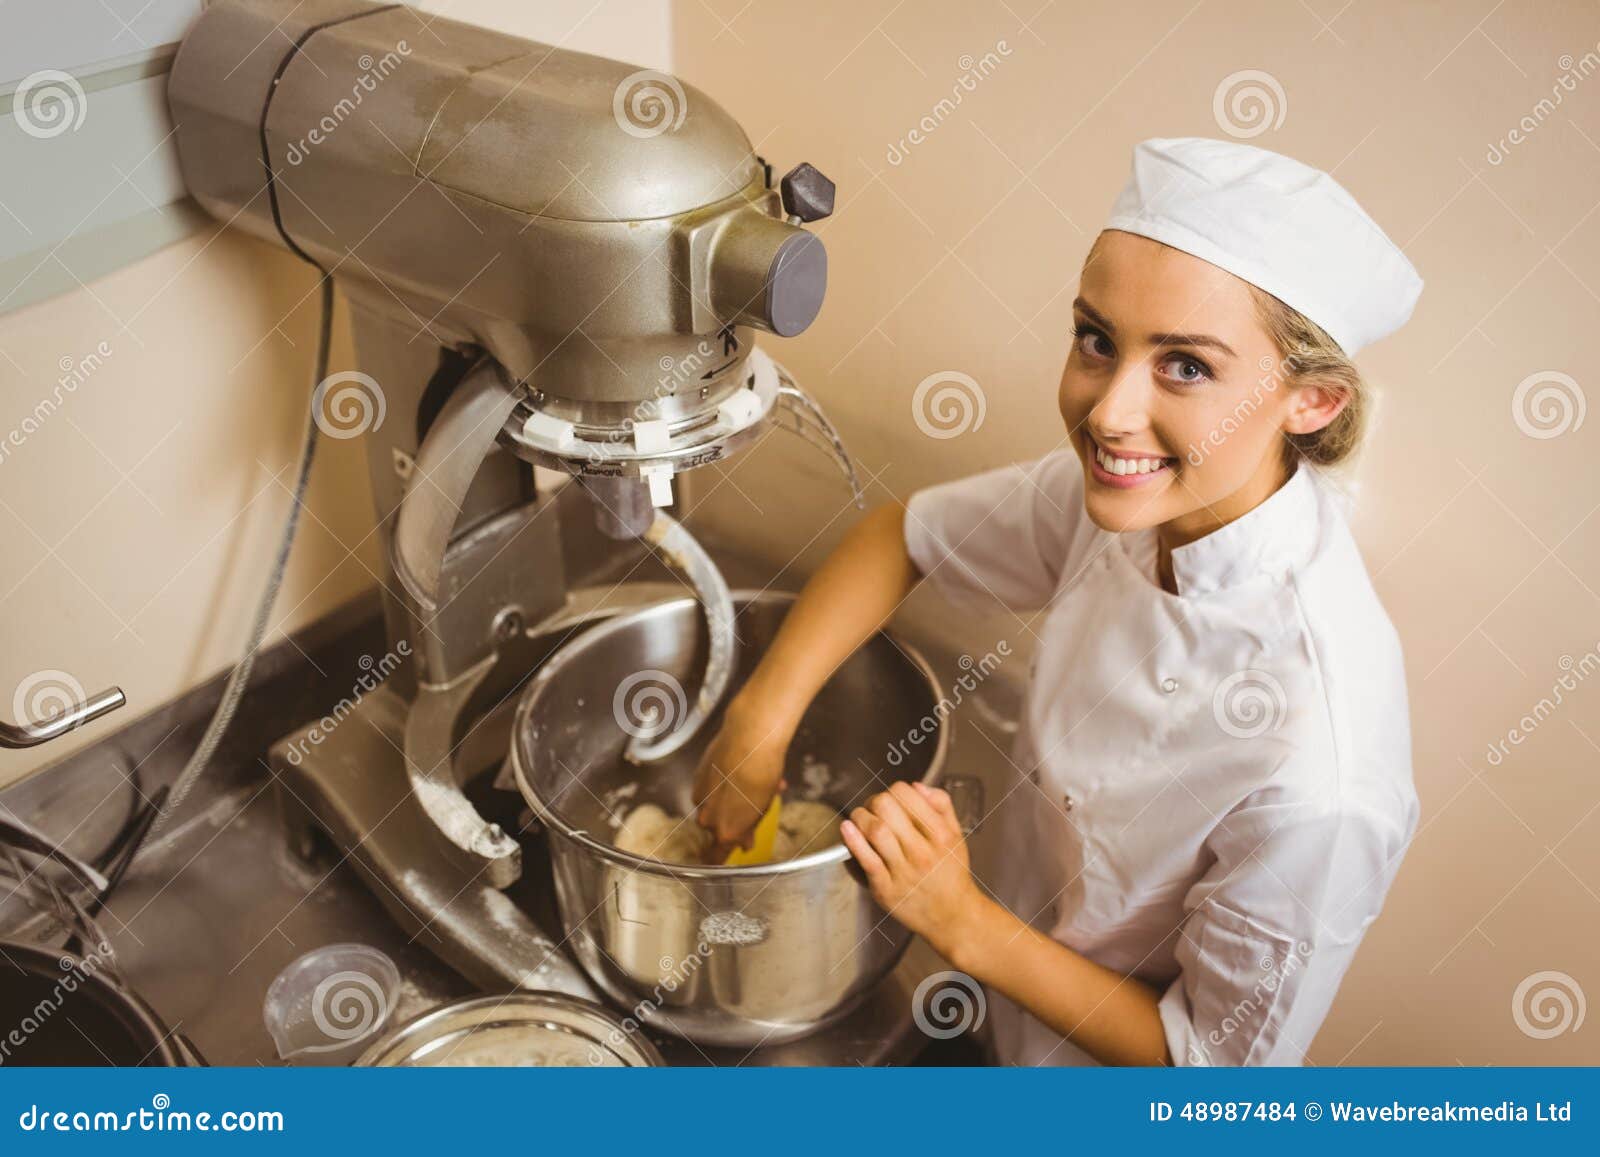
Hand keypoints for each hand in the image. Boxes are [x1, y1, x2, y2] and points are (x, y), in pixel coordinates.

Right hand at [692, 701, 789, 859]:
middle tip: (749, 809)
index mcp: (726, 831)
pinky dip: (720, 783)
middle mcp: (708, 817)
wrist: (750, 738)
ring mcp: (701, 796)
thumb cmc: (762, 773)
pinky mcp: (698, 777)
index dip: (718, 858)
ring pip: (712, 806)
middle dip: (730, 821)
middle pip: (716, 828)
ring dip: (726, 800)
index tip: (719, 859)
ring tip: (749, 785)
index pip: (715, 857)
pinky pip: (708, 788)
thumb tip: (745, 842)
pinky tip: (738, 772)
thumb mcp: (762, 809)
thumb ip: (747, 829)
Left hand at [840, 782, 983, 951]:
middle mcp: (923, 851)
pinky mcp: (886, 889)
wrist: (952, 917)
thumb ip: (941, 805)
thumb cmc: (951, 874)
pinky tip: (847, 829)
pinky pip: (865, 860)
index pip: (907, 794)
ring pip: (874, 830)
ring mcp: (903, 871)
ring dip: (860, 817)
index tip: (892, 798)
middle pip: (886, 807)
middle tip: (873, 808)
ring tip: (859, 818)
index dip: (894, 790)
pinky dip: (852, 841)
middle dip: (873, 801)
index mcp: (940, 834)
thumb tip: (917, 786)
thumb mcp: (956, 835)